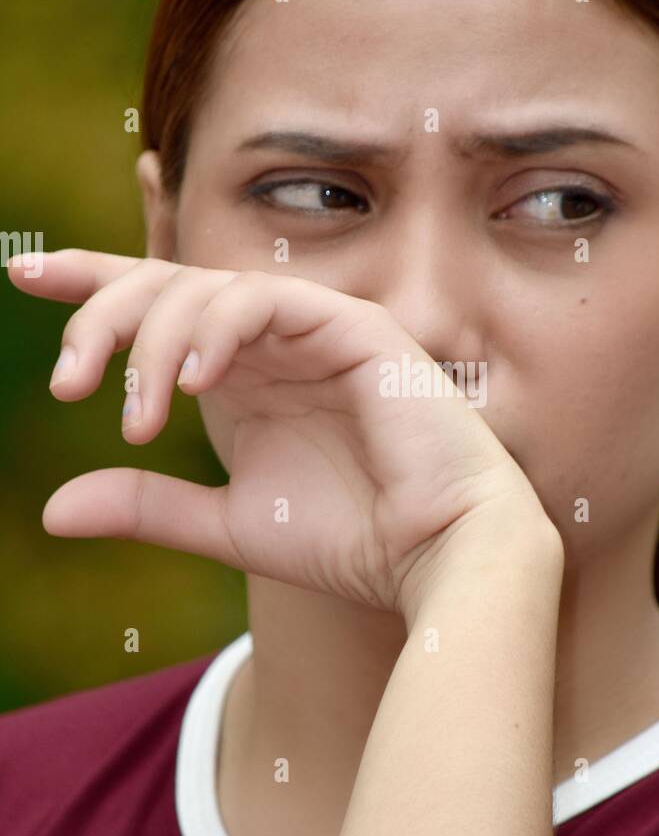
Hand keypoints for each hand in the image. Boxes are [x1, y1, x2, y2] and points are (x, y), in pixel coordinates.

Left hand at [8, 250, 551, 615]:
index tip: (20, 274)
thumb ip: (150, 507)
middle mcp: (272, 340)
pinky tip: (191, 380)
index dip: (89, 283)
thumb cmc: (353, 540)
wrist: (440, 560)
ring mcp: (314, 327)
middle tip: (66, 382)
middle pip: (166, 284)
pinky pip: (268, 300)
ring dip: (155, 341)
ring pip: (206, 286)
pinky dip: (218, 330)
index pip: (158, 305)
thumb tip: (52, 511)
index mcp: (245, 372)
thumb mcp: (230, 524)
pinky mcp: (353, 327)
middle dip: (102, 315)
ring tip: (138, 416)